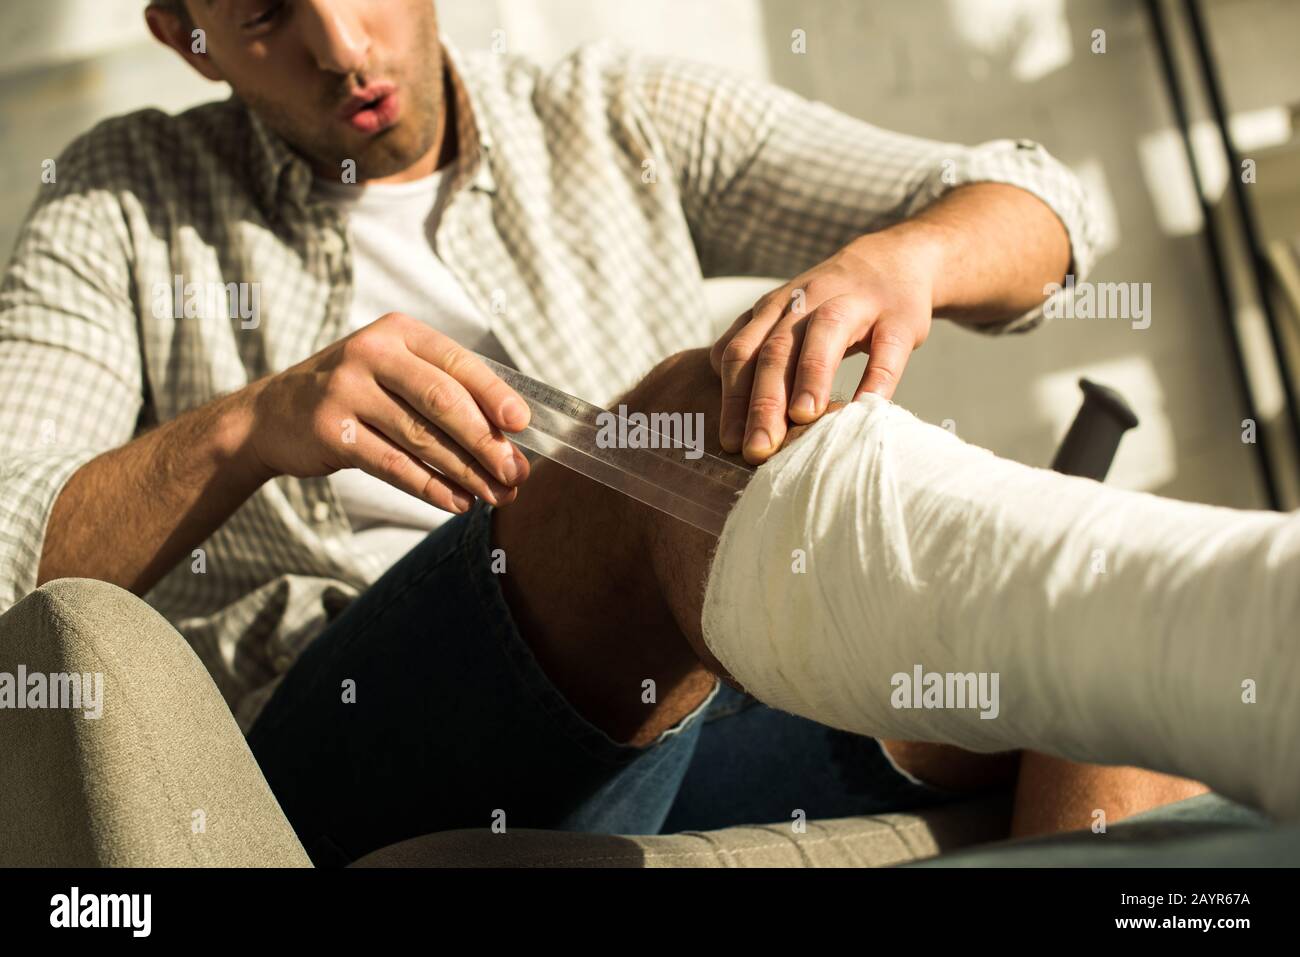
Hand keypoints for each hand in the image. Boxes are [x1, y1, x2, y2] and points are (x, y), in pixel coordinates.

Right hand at [243, 312, 530, 512]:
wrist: (271, 414)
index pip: (458, 363)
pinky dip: (430, 488)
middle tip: (516, 474)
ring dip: (465, 472)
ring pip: (420, 438)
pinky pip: (393, 465)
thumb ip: (444, 390)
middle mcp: (371, 353)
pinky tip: (456, 502)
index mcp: (399, 332)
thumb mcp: (393, 371)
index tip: (523, 425)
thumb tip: (510, 433)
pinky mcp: (330, 431)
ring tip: (495, 495)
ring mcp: (346, 391)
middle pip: (443, 401)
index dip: (495, 396)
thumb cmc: (354, 393)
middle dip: (486, 441)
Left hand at [709, 229, 941, 462]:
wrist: (893, 260)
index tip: (730, 443)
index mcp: (773, 310)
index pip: (742, 354)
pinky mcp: (897, 317)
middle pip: (776, 350)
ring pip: (824, 336)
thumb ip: (754, 356)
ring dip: (811, 376)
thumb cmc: (829, 306)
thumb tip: (729, 417)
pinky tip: (866, 409)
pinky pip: (887, 348)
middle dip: (763, 402)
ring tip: (803, 418)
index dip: (733, 399)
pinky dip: (876, 379)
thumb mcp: (784, 320)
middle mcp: (806, 302)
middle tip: (758, 449)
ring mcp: (853, 304)